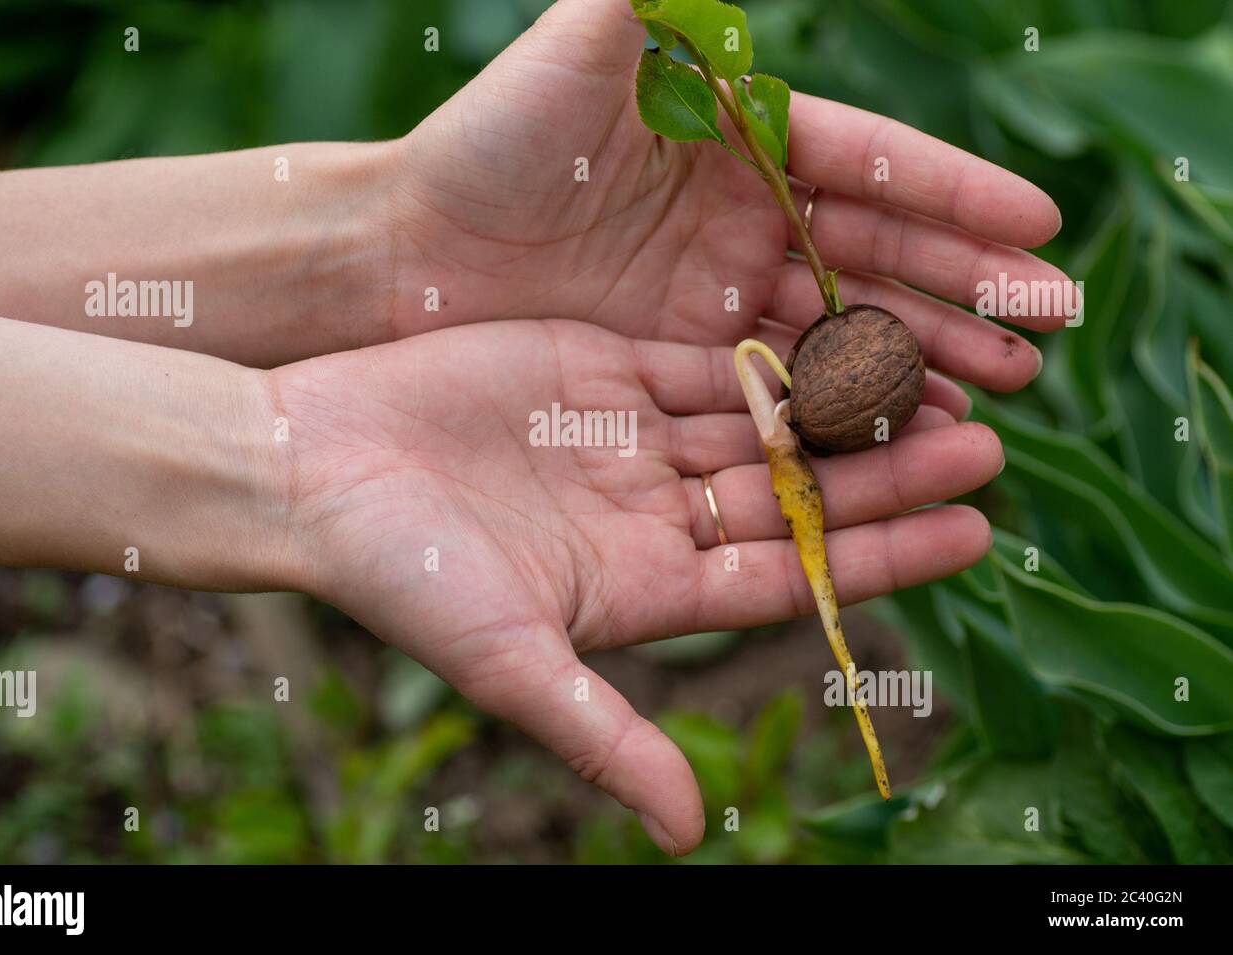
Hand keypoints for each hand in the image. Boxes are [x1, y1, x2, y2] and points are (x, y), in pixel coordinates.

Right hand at [275, 318, 1002, 853]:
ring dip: (844, 400)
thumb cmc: (399, 572)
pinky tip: (839, 320)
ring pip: (762, 418)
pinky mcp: (599, 367)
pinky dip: (770, 344)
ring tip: (936, 377)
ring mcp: (630, 437)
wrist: (311, 469)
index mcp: (646, 589)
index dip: (878, 559)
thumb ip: (602, 739)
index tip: (971, 535)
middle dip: (885, 473)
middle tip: (985, 447)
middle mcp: (652, 514)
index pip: (791, 576)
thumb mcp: (508, 661)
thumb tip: (691, 835)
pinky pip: (703, 355)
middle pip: (794, 493)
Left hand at [391, 0, 1068, 408]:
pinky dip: (847, 406)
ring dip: (923, 355)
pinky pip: (787, 386)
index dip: (953, 194)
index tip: (1035, 224)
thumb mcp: (580, 53)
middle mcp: (747, 217)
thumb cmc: (487, 145)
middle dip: (966, 287)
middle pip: (879, 252)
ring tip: (1000, 391)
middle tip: (1047, 327)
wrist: (409, 252)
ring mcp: (722, 294)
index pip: (871, 163)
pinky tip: (906, 430)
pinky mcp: (689, 360)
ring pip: (843, 326)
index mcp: (741, 137)